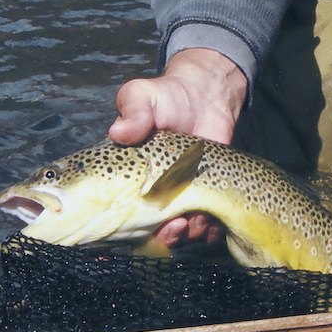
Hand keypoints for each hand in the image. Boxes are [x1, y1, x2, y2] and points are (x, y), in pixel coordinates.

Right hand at [108, 48, 247, 246]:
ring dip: (187, 234)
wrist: (204, 96)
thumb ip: (132, 113)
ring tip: (195, 221)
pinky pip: (206, 225)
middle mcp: (150, 192)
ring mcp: (179, 196)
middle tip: (176, 226)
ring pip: (180, 232)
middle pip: (150, 230)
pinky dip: (210, 228)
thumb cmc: (165, 96)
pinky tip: (213, 218)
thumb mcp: (142, 96)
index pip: (118, 211)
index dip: (127, 227)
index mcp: (127, 176)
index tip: (144, 225)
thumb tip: (119, 132)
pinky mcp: (205, 196)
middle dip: (163, 236)